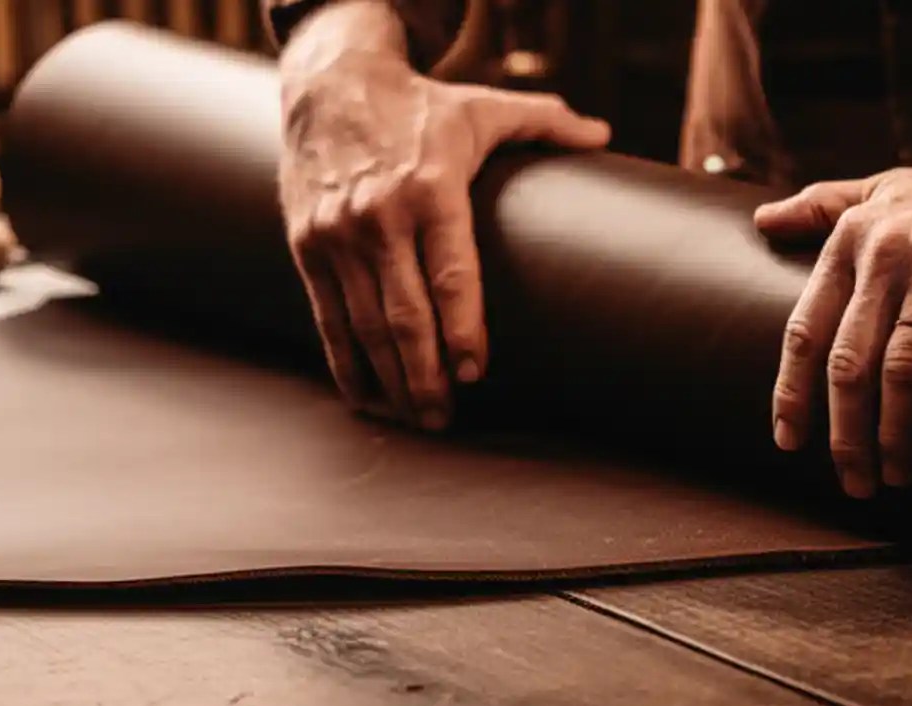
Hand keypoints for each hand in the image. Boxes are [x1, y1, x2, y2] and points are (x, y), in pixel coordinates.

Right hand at [278, 44, 608, 429]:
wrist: (329, 82)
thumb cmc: (417, 104)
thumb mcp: (482, 105)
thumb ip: (545, 121)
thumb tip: (604, 134)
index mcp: (431, 189)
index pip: (451, 275)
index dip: (463, 329)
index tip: (475, 372)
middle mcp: (380, 217)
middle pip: (405, 315)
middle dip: (425, 374)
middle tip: (445, 417)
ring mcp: (338, 234)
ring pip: (365, 325)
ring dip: (389, 380)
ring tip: (415, 417)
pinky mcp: (307, 245)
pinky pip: (327, 317)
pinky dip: (345, 362)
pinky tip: (365, 397)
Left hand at [756, 156, 911, 496]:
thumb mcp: (879, 190)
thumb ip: (820, 208)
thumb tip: (761, 221)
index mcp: (850, 240)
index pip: (805, 330)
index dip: (792, 392)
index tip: (789, 442)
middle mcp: (886, 252)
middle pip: (849, 361)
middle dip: (846, 432)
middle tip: (855, 480)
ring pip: (901, 366)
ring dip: (894, 432)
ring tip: (897, 475)